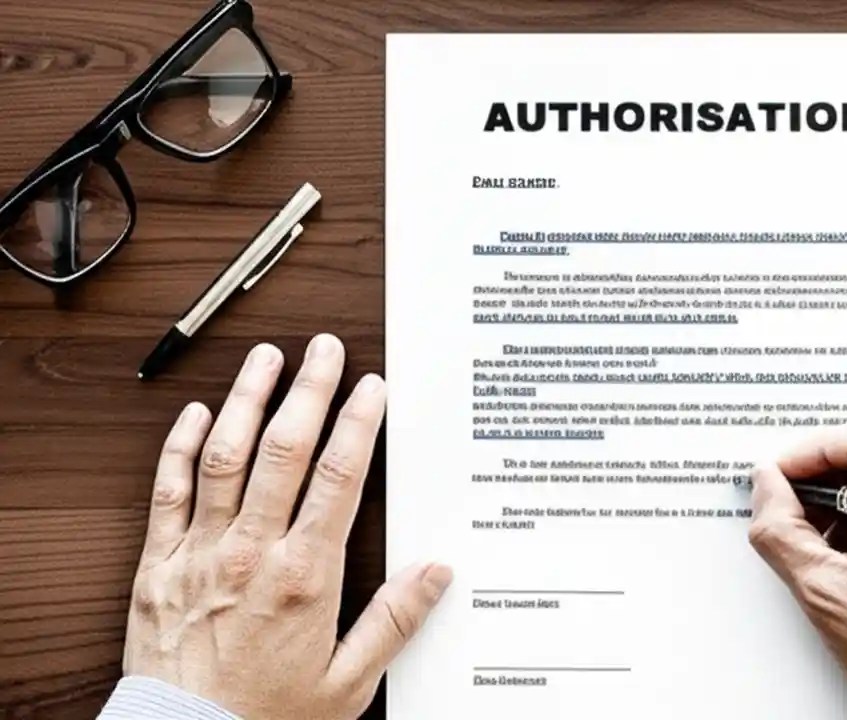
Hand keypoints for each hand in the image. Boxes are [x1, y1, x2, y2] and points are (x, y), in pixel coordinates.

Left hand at [124, 335, 452, 719]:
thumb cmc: (267, 718)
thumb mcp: (350, 683)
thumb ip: (395, 621)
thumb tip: (436, 572)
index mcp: (304, 576)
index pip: (338, 478)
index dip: (358, 424)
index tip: (371, 388)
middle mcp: (252, 552)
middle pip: (285, 450)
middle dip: (309, 390)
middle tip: (323, 349)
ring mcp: (200, 553)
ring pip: (225, 456)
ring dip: (248, 399)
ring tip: (265, 357)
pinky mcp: (157, 566)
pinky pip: (167, 491)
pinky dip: (181, 446)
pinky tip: (199, 413)